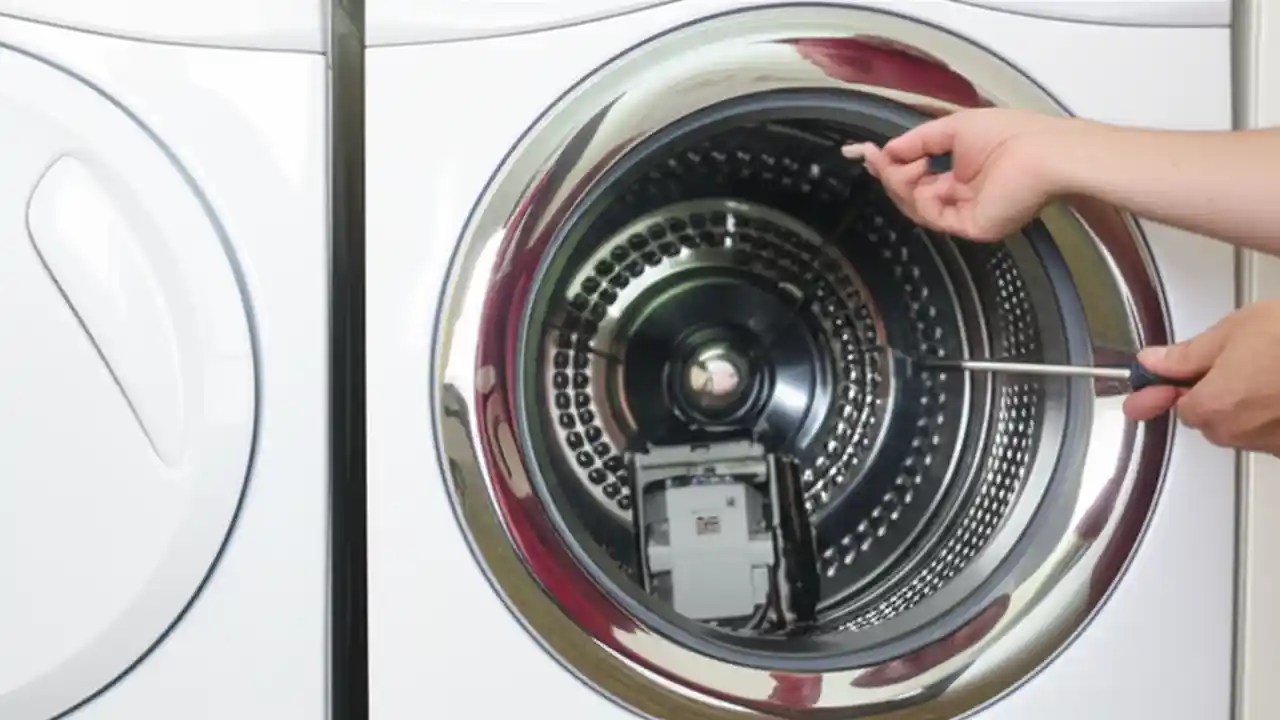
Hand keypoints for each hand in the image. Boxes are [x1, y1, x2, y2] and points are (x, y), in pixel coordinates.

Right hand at [843, 108, 1086, 240]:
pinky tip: (913, 173)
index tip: (868, 152)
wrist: (1043, 154)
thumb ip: (917, 141)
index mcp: (965, 175)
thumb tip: (885, 151)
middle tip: (875, 158)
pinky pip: (931, 215)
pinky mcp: (970, 226)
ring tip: (897, 164)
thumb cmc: (1010, 134)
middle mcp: (963, 198)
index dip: (894, 165)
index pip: (921, 176)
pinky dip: (915, 194)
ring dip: (899, 182)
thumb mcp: (953, 128)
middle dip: (891, 175)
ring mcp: (966, 214)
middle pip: (914, 194)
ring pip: (916, 206)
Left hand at [1125, 300, 1279, 453]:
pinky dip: (1277, 411)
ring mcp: (1274, 444)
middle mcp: (1242, 433)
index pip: (1179, 407)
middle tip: (1241, 358)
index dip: (1175, 387)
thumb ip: (1187, 354)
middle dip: (1218, 392)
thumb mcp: (1235, 330)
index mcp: (1214, 406)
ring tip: (1275, 367)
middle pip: (1212, 419)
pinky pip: (1275, 431)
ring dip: (1251, 403)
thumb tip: (1152, 363)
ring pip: (1246, 426)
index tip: (1160, 383)